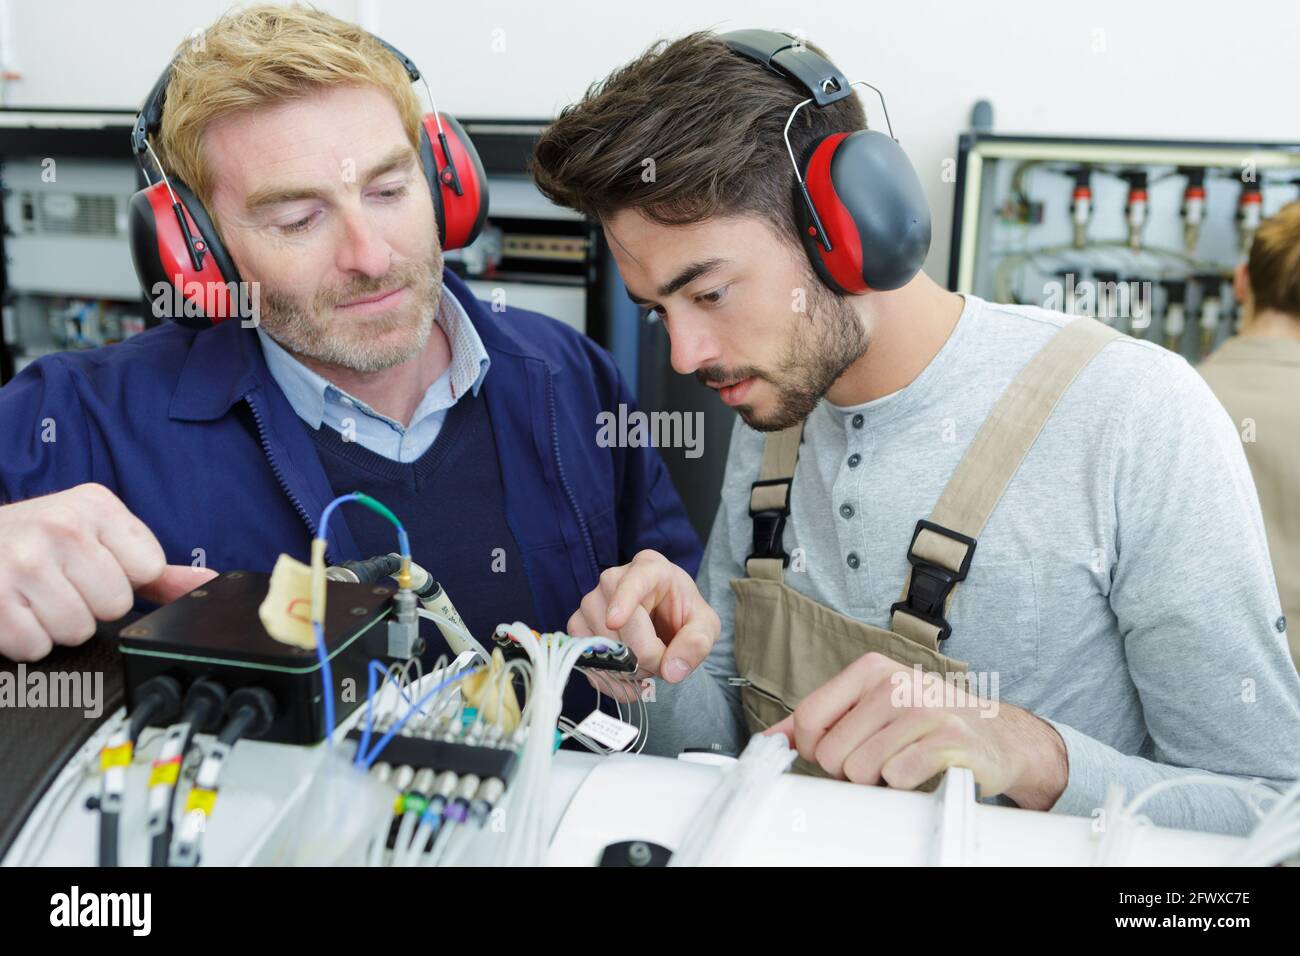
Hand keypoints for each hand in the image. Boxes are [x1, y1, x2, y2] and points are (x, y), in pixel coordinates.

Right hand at [0, 483, 217, 661]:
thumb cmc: (38, 540)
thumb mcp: (99, 536)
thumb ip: (154, 567)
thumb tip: (208, 583)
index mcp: (97, 507)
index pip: (148, 569)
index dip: (124, 580)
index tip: (95, 568)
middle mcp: (61, 526)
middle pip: (115, 604)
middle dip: (91, 606)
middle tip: (63, 586)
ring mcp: (24, 561)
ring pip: (78, 629)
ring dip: (58, 625)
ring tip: (39, 598)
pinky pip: (35, 645)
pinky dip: (27, 640)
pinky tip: (18, 612)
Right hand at [567, 549, 718, 701]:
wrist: (667, 623)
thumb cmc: (684, 615)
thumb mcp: (705, 626)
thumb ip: (697, 644)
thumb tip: (671, 670)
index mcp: (650, 568)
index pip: (633, 581)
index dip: (623, 600)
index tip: (615, 621)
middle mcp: (614, 579)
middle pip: (618, 624)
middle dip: (643, 655)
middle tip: (663, 663)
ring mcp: (591, 601)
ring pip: (599, 641)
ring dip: (626, 667)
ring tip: (646, 664)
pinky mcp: (579, 623)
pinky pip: (584, 654)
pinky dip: (605, 676)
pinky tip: (625, 679)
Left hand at [767, 651, 1067, 808]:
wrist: (997, 735)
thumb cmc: (925, 722)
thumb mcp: (870, 707)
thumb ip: (820, 720)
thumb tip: (769, 739)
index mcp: (869, 670)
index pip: (808, 718)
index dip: (814, 750)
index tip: (837, 753)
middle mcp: (895, 683)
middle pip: (832, 753)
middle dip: (849, 771)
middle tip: (881, 759)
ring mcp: (924, 709)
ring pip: (861, 770)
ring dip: (878, 780)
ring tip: (903, 763)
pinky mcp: (950, 739)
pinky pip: (898, 776)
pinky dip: (904, 784)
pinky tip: (923, 769)